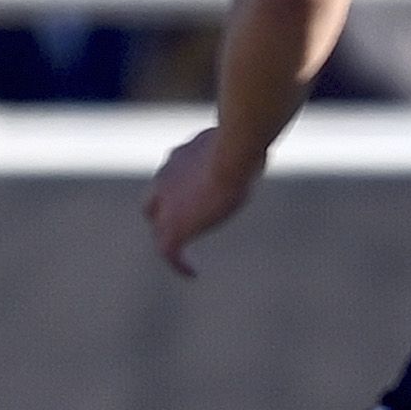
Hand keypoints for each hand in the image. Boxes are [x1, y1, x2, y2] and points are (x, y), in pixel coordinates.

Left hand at [144, 127, 251, 275]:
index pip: (172, 172)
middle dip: (162, 213)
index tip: (194, 193)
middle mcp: (166, 177)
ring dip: (170, 239)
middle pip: (152, 201)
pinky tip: (193, 272)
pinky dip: (178, 263)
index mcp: (182, 155)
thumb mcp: (243, 137)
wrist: (231, 152)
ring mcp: (165, 203)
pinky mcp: (173, 227)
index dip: (179, 185)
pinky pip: (168, 251)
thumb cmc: (244, 140)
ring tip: (184, 257)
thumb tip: (259, 137)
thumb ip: (242, 141)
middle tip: (180, 227)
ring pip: (158, 227)